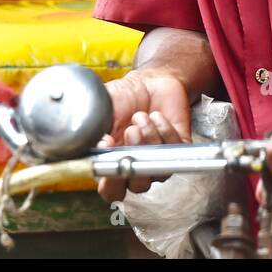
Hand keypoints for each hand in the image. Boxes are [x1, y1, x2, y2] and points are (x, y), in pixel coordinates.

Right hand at [97, 69, 190, 202]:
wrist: (148, 81)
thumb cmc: (122, 98)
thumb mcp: (101, 112)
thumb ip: (94, 131)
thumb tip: (97, 146)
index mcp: (112, 163)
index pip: (110, 190)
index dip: (110, 179)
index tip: (108, 150)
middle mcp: (135, 166)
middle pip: (138, 186)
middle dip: (134, 159)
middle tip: (130, 132)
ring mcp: (157, 160)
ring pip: (158, 168)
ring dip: (150, 140)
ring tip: (141, 117)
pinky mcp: (178, 147)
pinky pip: (174, 149)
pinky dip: (165, 130)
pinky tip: (156, 116)